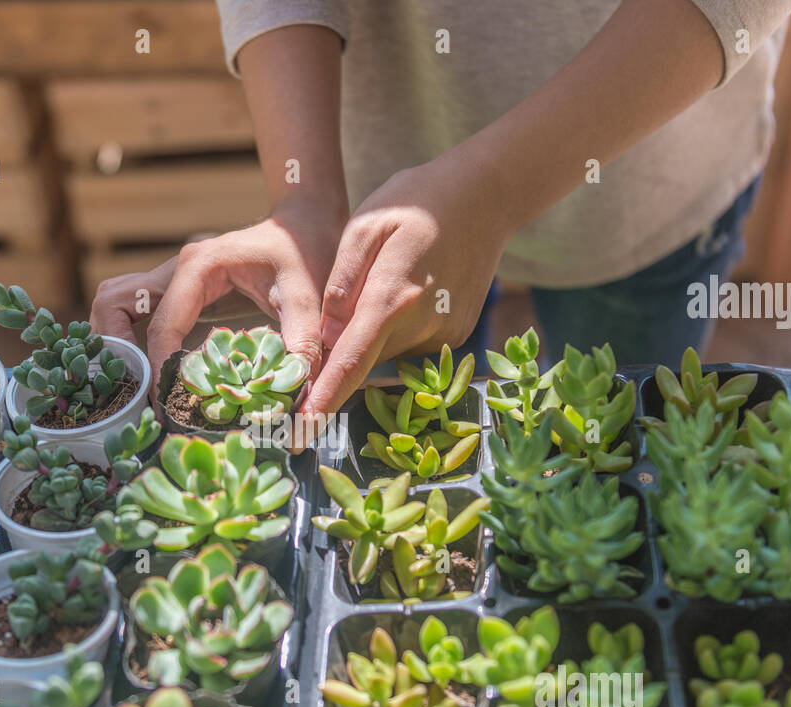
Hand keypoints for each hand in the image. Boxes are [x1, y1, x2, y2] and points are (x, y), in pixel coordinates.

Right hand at [91, 199, 344, 391]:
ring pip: (114, 304)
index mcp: (199, 268)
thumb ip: (301, 338)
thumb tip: (297, 391)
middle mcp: (175, 270)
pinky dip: (130, 340)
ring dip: (116, 342)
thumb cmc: (303, 253)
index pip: (162, 324)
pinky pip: (134, 312)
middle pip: (113, 303)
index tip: (166, 403)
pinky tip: (153, 373)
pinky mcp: (174, 290)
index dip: (159, 368)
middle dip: (116, 348)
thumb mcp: (306, 295)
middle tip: (134, 391)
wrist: (301, 223)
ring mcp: (170, 277)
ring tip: (136, 385)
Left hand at [303, 146, 510, 421]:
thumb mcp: (364, 227)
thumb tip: (325, 340)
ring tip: (381, 283)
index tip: (304, 426)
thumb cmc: (416, 202)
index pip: (351, 361)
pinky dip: (396, 329)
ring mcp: (445, 332)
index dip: (326, 397)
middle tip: (324, 336)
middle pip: (366, 361)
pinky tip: (404, 291)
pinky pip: (411, 344)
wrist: (485, 196)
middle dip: (339, 362)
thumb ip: (341, 286)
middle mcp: (424, 323)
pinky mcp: (459, 333)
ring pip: (388, 353)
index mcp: (393, 296)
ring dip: (371, 335)